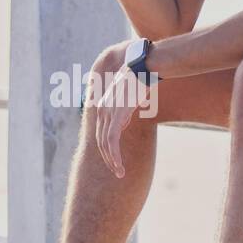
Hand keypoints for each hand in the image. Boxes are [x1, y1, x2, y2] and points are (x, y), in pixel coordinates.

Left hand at [89, 62, 152, 178]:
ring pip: (105, 145)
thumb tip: (123, 123)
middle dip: (108, 159)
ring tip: (120, 173)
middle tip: (118, 173)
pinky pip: (112, 142)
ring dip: (112, 161)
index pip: (101, 134)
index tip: (115, 161)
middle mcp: (101, 111)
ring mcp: (107, 114)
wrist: (141, 69)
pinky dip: (115, 156)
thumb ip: (123, 112)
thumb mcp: (128, 99)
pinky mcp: (115, 117)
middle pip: (100, 142)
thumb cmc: (139, 81)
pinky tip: (120, 166)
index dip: (107, 150)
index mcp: (103, 107)